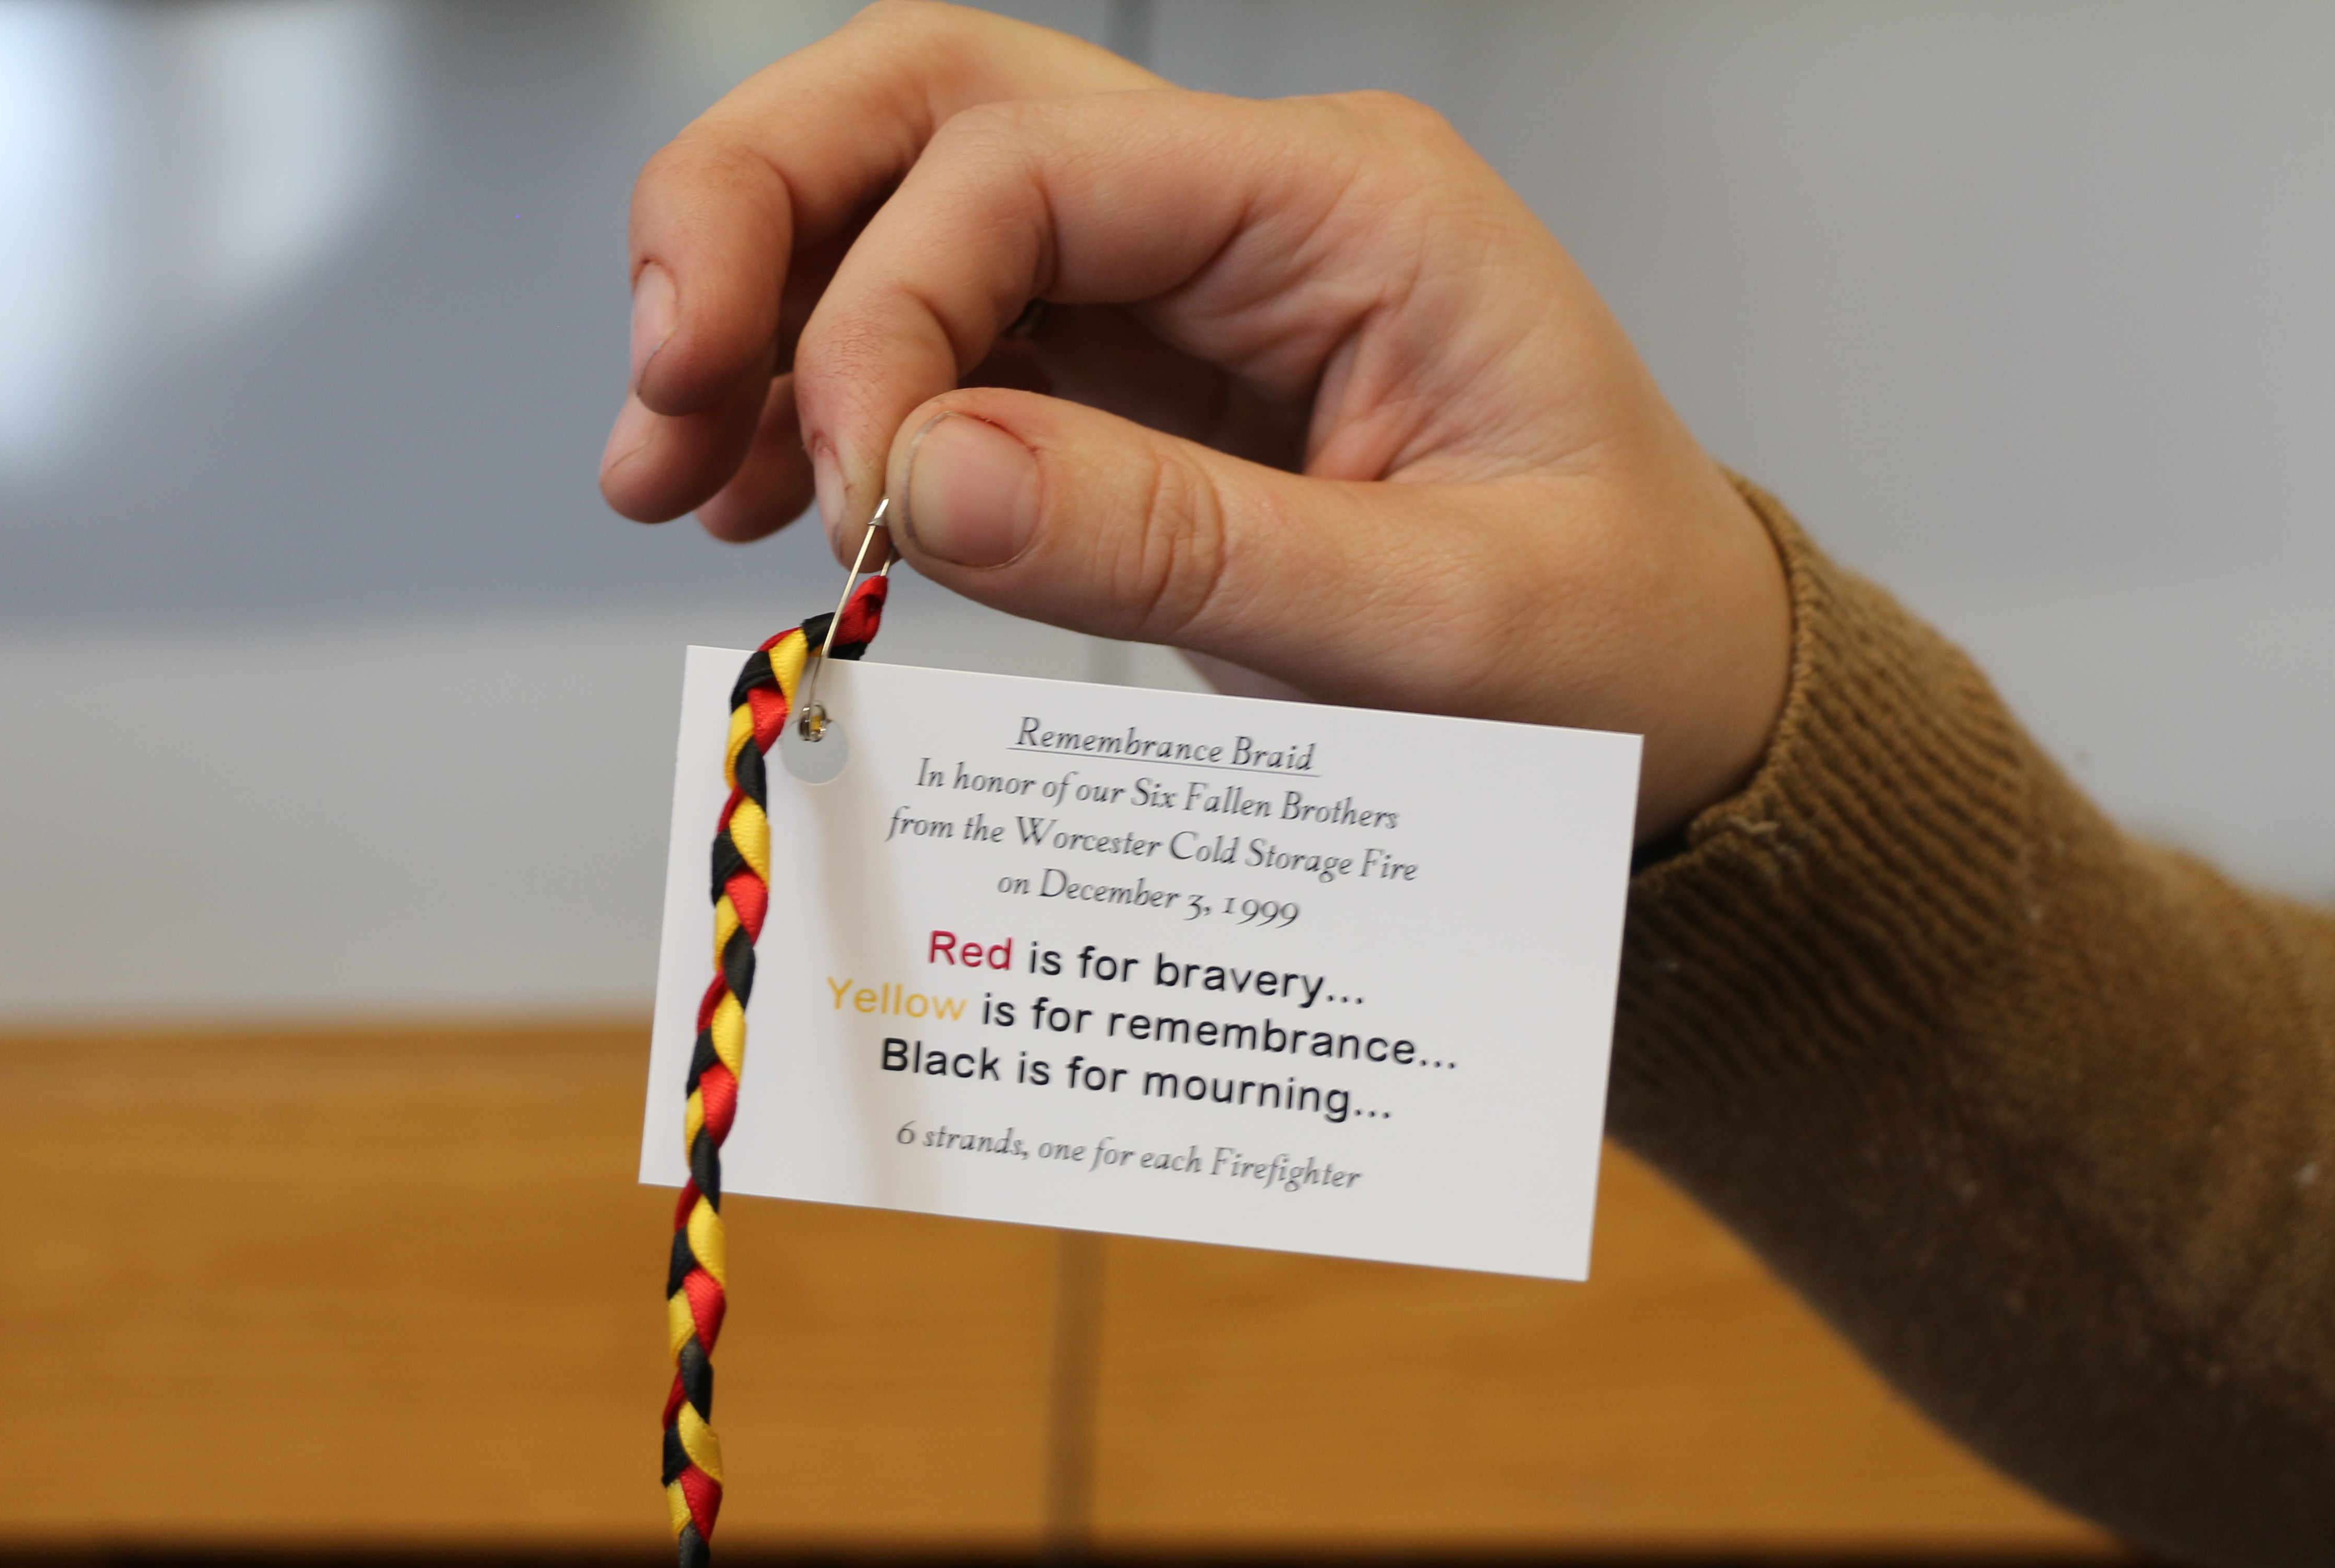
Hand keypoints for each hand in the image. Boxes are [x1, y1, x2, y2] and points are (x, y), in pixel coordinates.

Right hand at [600, 1, 1788, 842]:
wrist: (1676, 700)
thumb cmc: (1615, 646)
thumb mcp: (1442, 623)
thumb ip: (1184, 546)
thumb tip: (926, 482)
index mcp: (1345, 206)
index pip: (1030, 162)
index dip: (887, 310)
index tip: (848, 496)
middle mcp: (1240, 205)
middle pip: (929, 101)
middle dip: (758, 221)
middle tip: (659, 380)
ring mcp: (1172, 285)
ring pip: (899, 207)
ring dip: (756, 313)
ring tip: (662, 471)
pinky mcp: (1128, 381)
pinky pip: (934, 345)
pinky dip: (819, 408)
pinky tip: (750, 500)